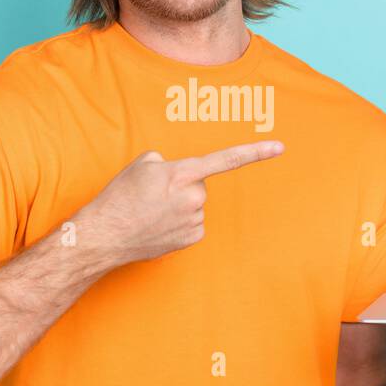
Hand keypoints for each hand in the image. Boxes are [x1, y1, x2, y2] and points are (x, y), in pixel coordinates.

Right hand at [74, 140, 284, 266]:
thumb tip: (180, 177)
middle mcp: (194, 197)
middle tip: (154, 195)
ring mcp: (195, 220)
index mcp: (182, 173)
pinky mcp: (193, 238)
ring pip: (196, 204)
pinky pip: (193, 222)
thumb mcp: (142, 164)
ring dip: (179, 205)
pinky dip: (180, 222)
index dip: (255, 152)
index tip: (279, 147)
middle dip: (182, 185)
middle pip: (199, 184)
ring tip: (152, 212)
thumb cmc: (120, 196)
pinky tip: (160, 225)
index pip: (226, 160)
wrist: (105, 235)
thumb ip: (169, 162)